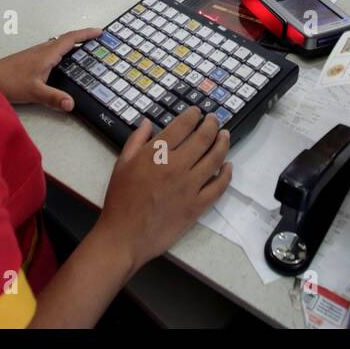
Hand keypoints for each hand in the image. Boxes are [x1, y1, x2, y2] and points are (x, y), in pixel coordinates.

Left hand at [0, 27, 99, 110]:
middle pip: (66, 39)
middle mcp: (42, 50)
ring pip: (58, 45)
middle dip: (82, 38)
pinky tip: (63, 63)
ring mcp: (35, 54)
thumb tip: (72, 104)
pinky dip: (63, 52)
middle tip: (97, 41)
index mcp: (47, 54)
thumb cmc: (10, 82)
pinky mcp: (30, 60)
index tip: (100, 32)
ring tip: (85, 51)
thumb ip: (54, 98)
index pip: (70, 39)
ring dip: (72, 44)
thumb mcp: (34, 92)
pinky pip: (52, 51)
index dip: (86, 34)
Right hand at [95, 108, 232, 272]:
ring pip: (215, 158)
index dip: (193, 115)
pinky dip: (227, 174)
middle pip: (203, 138)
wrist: (125, 236)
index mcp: (157, 153)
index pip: (183, 125)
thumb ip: (136, 140)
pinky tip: (228, 167)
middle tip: (215, 120)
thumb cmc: (120, 200)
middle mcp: (177, 165)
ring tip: (225, 136)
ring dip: (223, 143)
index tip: (198, 112)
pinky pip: (219, 187)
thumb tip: (147, 122)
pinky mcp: (198, 205)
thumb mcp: (121, 164)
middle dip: (212, 125)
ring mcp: (190, 186)